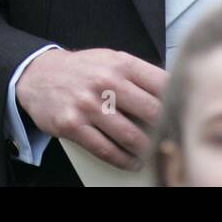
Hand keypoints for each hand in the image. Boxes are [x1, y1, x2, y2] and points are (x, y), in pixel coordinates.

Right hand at [15, 47, 165, 170]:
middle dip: (166, 129)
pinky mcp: (72, 125)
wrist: (38, 75)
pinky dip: (123, 160)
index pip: (161, 84)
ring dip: (146, 150)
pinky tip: (131, 162)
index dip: (177, 102)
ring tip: (152, 155)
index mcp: (120, 63)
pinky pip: (105, 150)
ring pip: (131, 136)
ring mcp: (88, 104)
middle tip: (173, 140)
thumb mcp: (110, 60)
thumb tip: (172, 93)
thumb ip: (138, 74)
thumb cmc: (82, 70)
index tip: (184, 115)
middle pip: (151, 112)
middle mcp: (105, 82)